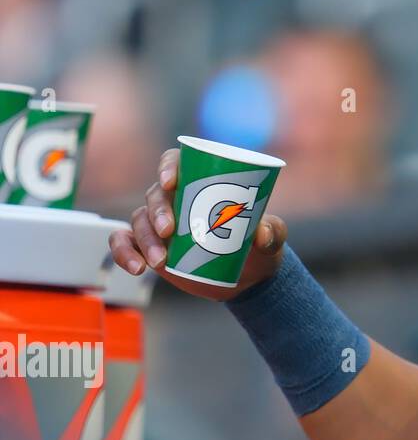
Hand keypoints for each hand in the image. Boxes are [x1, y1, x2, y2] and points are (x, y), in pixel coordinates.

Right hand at [107, 147, 287, 301]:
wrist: (248, 278)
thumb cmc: (258, 245)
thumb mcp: (272, 238)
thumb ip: (272, 233)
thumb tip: (260, 234)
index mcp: (201, 183)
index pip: (176, 162)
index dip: (168, 167)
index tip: (171, 182)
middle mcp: (175, 199)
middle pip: (155, 194)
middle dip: (158, 210)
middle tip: (171, 230)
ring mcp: (159, 223)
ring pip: (138, 220)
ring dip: (145, 238)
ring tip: (161, 262)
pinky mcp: (150, 246)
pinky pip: (124, 243)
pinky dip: (123, 253)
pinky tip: (137, 268)